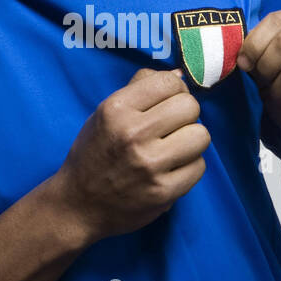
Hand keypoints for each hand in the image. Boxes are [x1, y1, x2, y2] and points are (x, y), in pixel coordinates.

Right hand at [53, 67, 210, 240]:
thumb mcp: (105, 113)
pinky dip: (189, 167)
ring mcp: (149, 165)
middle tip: (171, 129)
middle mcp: (132, 134)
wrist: (78, 204)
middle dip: (185, 116)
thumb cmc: (95, 153)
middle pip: (191, 107)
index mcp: (116, 109)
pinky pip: (199, 166)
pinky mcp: (163, 192)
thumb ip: (139, 89)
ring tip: (173, 149)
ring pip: (201, 136)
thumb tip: (180, 76)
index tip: (168, 103)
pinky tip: (171, 170)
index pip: (170, 82)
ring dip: (191, 142)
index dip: (175, 91)